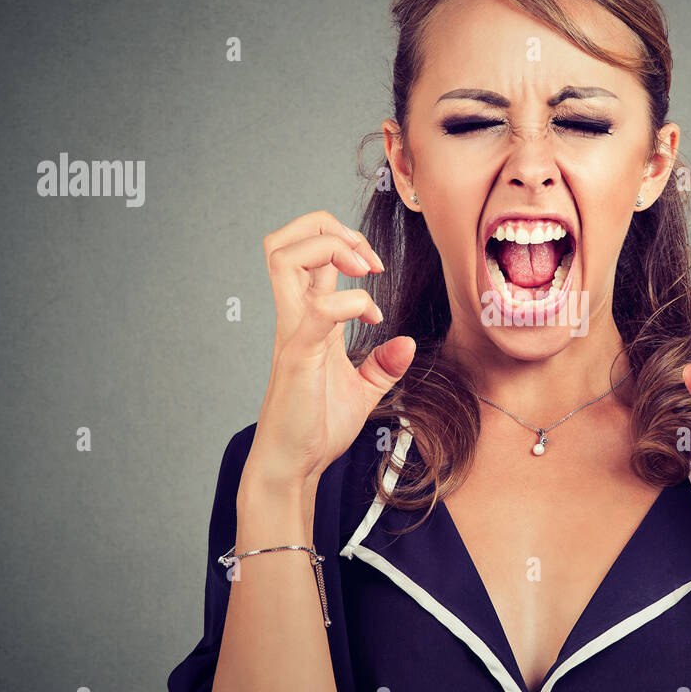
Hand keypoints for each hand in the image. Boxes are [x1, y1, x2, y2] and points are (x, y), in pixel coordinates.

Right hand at [243, 209, 415, 493]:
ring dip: (330, 247)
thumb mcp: (363, 390)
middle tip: (365, 258)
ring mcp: (292, 332)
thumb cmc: (317, 426)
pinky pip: (319, 310)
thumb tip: (406, 342)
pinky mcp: (297, 355)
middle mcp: (294, 316)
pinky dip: (352, 301)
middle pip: (284, 240)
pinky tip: (372, 318)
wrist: (295, 465)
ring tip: (363, 270)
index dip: (343, 242)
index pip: (307, 252)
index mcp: (307, 317)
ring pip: (284, 256)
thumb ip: (383, 365)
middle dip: (327, 227)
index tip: (376, 273)